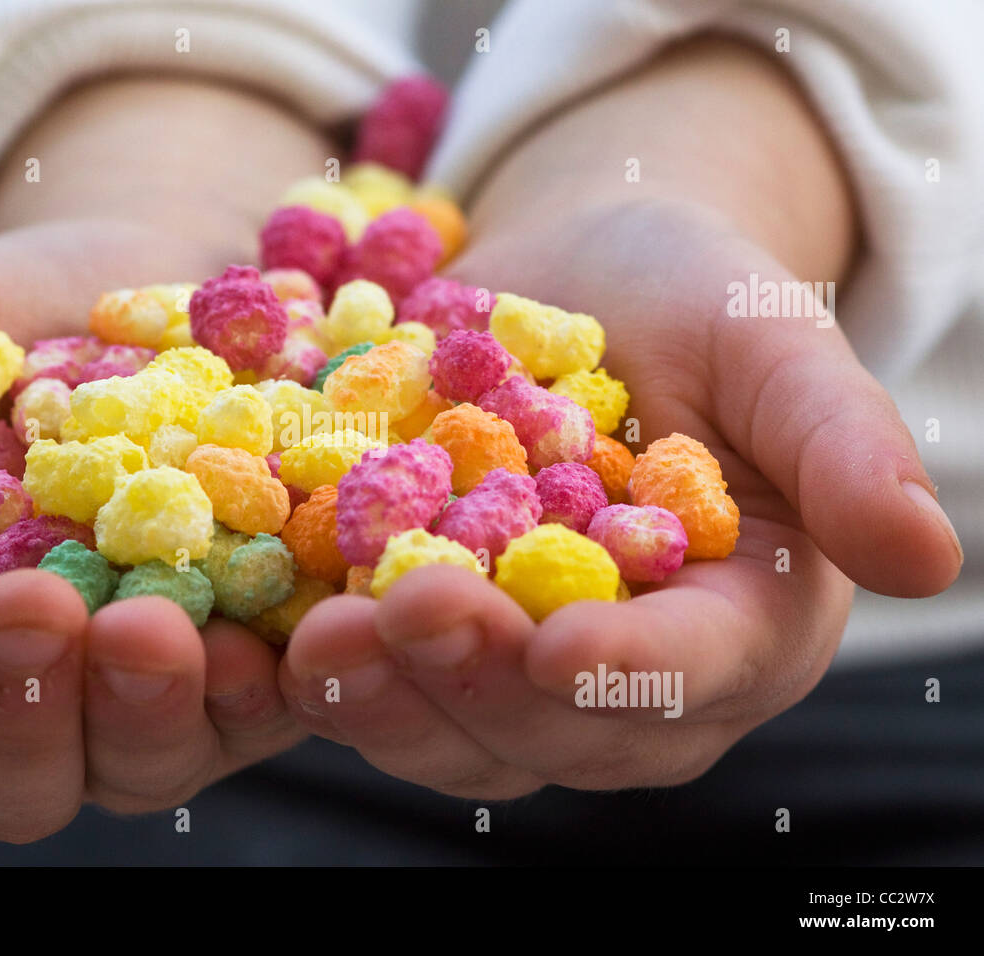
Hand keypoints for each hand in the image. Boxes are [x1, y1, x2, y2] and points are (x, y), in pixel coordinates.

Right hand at [0, 221, 304, 841]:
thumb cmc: (21, 317)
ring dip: (145, 714)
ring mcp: (145, 693)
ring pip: (138, 764)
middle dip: (19, 713)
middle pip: (7, 777)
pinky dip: (266, 694)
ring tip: (158, 625)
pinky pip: (260, 716)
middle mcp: (30, 687)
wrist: (171, 297)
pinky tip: (275, 642)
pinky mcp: (252, 672)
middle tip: (43, 611)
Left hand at [277, 199, 961, 797]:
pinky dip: (324, 672)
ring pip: (453, 733)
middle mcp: (625, 682)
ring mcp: (514, 679)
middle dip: (483, 680)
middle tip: (412, 611)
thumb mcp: (769, 341)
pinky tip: (271, 630)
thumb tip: (931, 556)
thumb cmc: (687, 305)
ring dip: (385, 697)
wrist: (568, 286)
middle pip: (559, 723)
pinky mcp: (421, 650)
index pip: (695, 672)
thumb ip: (840, 442)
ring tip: (321, 637)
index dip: (634, 667)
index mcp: (737, 627)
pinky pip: (372, 688)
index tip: (561, 641)